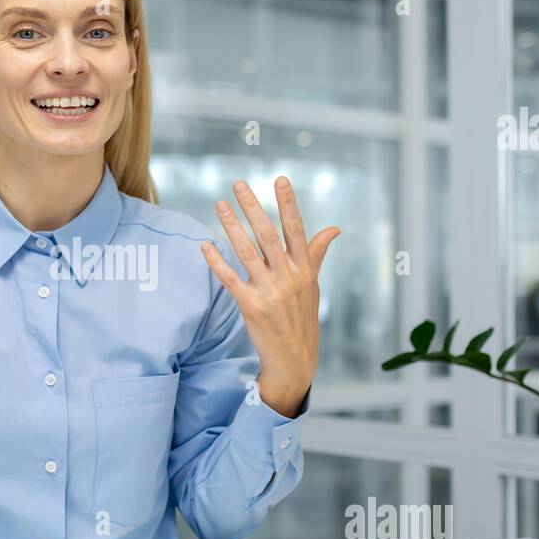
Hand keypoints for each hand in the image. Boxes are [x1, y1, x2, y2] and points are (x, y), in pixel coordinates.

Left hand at [199, 177, 339, 417]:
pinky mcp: (250, 306)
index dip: (288, 203)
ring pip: (246, 251)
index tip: (279, 179)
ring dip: (230, 226)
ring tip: (219, 204)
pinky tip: (204, 245)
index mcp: (304, 269)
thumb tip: (334, 228)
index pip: (296, 229)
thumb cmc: (303, 318)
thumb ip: (316, 254)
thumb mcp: (313, 285)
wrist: (295, 358)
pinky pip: (229, 279)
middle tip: (238, 184)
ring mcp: (268, 291)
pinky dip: (216, 261)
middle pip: (267, 234)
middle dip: (252, 207)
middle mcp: (287, 276)